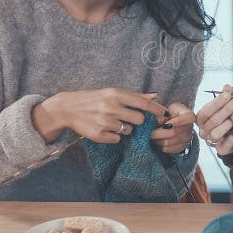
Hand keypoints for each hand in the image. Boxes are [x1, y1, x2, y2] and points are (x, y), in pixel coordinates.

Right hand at [33, 88, 165, 143]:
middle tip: (128, 118)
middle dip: (138, 121)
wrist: (68, 108)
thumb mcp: (113, 93)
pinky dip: (113, 136)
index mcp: (116, 94)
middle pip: (139, 120)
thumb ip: (135, 96)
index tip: (164, 114)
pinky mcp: (99, 135)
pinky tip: (104, 128)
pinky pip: (117, 139)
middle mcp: (111, 107)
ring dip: (125, 129)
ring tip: (112, 122)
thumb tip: (156, 96)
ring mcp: (105, 122)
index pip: (144, 103)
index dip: (157, 110)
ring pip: (129, 131)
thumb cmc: (94, 99)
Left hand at [150, 103, 194, 153]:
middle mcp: (190, 128)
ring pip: (169, 142)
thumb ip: (163, 114)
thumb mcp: (167, 110)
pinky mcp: (181, 147)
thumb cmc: (169, 113)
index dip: (177, 122)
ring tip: (152, 136)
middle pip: (174, 132)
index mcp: (189, 116)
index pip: (188, 119)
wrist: (172, 121)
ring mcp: (187, 139)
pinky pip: (168, 149)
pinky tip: (158, 141)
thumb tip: (158, 120)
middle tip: (150, 131)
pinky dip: (160, 146)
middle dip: (159, 133)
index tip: (165, 124)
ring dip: (158, 140)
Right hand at [195, 84, 232, 155]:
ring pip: (215, 134)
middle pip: (213, 121)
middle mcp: (204, 130)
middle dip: (227, 109)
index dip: (217, 102)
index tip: (228, 94)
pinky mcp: (220, 150)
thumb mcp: (224, 106)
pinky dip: (230, 141)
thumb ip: (225, 96)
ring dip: (226, 126)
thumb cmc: (225, 118)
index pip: (206, 111)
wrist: (230, 136)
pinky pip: (222, 148)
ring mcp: (211, 141)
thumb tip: (227, 86)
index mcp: (201, 119)